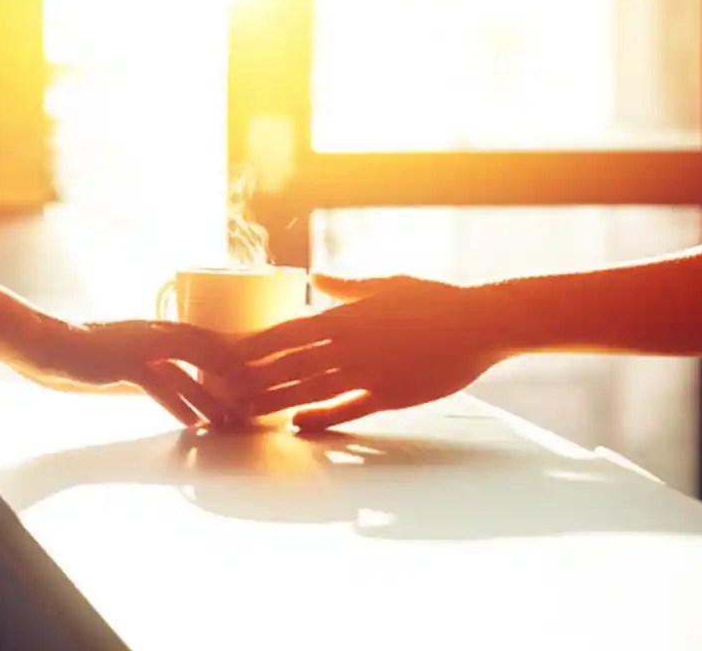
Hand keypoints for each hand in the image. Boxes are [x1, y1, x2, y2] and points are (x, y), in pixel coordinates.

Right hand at [33, 320, 244, 426]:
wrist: (53, 344)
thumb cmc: (89, 354)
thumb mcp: (129, 360)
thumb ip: (154, 371)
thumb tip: (177, 392)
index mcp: (161, 329)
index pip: (208, 340)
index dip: (232, 361)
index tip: (251, 384)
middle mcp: (157, 333)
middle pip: (207, 354)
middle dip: (230, 381)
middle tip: (249, 407)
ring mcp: (141, 345)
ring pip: (187, 372)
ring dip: (209, 399)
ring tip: (226, 422)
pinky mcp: (125, 362)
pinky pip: (159, 384)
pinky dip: (177, 405)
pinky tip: (190, 423)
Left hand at [236, 274, 511, 430]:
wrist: (481, 323)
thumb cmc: (435, 299)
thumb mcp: (387, 285)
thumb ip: (348, 287)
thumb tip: (317, 276)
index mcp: (346, 316)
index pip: (286, 332)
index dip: (253, 347)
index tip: (225, 355)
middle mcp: (350, 345)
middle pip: (288, 365)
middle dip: (252, 378)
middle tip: (220, 391)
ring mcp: (368, 371)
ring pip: (309, 389)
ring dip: (274, 400)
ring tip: (244, 411)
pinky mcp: (390, 395)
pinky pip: (347, 409)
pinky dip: (321, 417)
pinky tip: (297, 424)